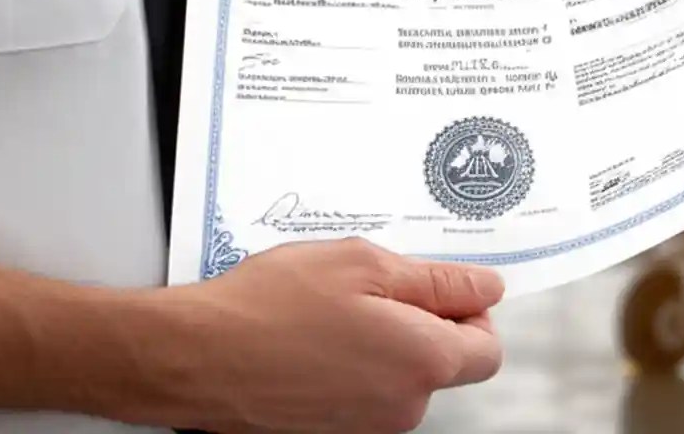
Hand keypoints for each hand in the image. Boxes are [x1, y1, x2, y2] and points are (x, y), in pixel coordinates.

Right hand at [138, 238, 504, 433]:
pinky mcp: (336, 429)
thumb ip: (439, 280)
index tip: (435, 285)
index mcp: (424, 362)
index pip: (487, 346)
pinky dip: (353, 359)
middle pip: (446, 361)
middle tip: (373, 286)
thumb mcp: (366, 265)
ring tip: (332, 307)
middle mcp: (404, 405)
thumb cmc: (271, 307)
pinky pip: (367, 387)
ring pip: (403, 372)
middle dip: (424, 321)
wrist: (196, 356)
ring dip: (384, 337)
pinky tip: (314, 334)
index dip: (469, 309)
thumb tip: (486, 287)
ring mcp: (369, 424)